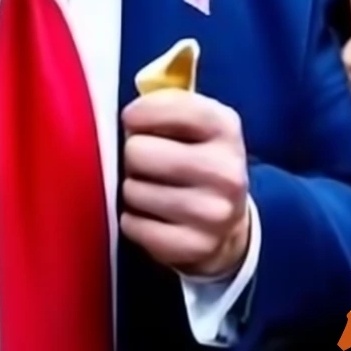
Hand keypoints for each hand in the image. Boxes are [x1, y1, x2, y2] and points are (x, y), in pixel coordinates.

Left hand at [120, 91, 249, 277]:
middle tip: (146, 161)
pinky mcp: (196, 246)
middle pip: (137, 151)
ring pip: (132, 190)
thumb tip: (122, 116)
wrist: (228, 218)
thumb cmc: (196, 156)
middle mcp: (226, 170)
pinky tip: (152, 215)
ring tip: (152, 187)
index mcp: (224, 126)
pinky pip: (133, 225)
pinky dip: (133, 220)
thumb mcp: (192, 120)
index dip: (137, 114)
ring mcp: (214, 213)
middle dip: (133, 155)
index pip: (162, 107)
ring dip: (132, 188)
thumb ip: (161, 104)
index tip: (135, 122)